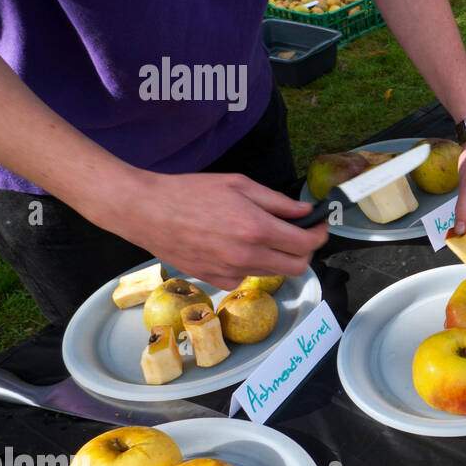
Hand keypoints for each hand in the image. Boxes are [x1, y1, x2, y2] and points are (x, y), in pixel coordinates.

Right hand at [113, 171, 327, 290]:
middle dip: (305, 251)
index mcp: (256, 228)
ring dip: (278, 257)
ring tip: (263, 236)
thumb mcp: (239, 185)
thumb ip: (277, 202)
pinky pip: (246, 276)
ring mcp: (231, 272)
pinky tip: (234, 246)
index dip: (319, 234)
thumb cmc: (190, 192)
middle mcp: (247, 256)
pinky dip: (250, 264)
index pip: (306, 244)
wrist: (146, 211)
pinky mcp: (216, 280)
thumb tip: (306, 213)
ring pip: (273, 273)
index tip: (319, 226)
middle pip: (297, 266)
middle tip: (298, 234)